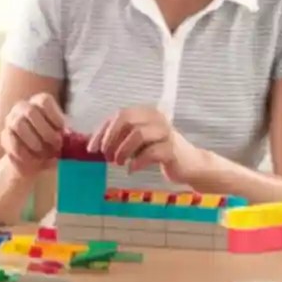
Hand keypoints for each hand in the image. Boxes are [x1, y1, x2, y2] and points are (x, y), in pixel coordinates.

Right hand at [1, 93, 65, 176]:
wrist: (32, 160)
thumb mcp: (62, 138)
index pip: (44, 100)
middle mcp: (23, 107)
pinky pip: (12, 142)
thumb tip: (68, 136)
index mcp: (40, 103)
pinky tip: (34, 160)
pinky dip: (25, 153)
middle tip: (56, 145)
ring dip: (34, 141)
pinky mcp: (4, 137)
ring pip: (18, 124)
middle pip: (30, 111)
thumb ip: (66, 137)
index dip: (54, 115)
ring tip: (44, 153)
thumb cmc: (51, 144)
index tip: (62, 130)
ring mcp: (11, 120)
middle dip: (46, 131)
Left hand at [89, 106, 208, 183]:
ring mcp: (166, 132)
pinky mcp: (172, 148)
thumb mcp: (138, 144)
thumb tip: (93, 145)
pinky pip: (150, 153)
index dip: (102, 131)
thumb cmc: (159, 152)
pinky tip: (132, 169)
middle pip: (127, 119)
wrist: (189, 165)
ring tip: (118, 163)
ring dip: (123, 150)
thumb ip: (120, 139)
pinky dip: (137, 162)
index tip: (92, 149)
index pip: (118, 115)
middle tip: (106, 156)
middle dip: (111, 138)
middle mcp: (156, 118)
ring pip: (138, 133)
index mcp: (146, 113)